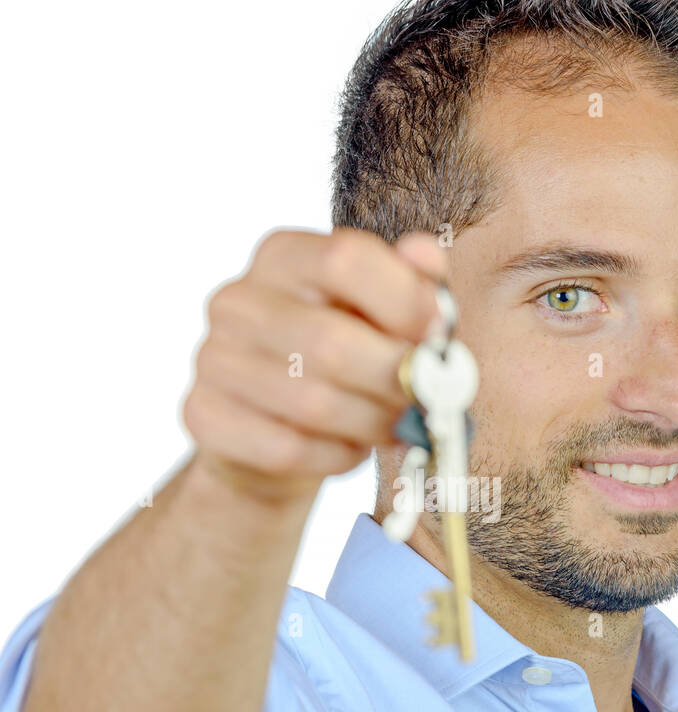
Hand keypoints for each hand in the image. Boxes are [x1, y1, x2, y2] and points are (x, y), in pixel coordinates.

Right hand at [182, 226, 448, 503]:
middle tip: (429, 397)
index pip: (344, 258)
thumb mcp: (378, 313)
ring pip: (311, 402)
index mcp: (283, 256)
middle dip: (394, 378)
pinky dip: (336, 455)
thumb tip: (427, 256)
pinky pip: (287, 447)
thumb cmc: (340, 361)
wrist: (273, 428)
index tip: (439, 334)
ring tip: (398, 425)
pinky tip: (351, 447)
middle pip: (330, 341)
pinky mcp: (205, 416)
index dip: (404, 300)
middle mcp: (237, 300)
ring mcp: (213, 359)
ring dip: (372, 422)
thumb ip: (408, 282)